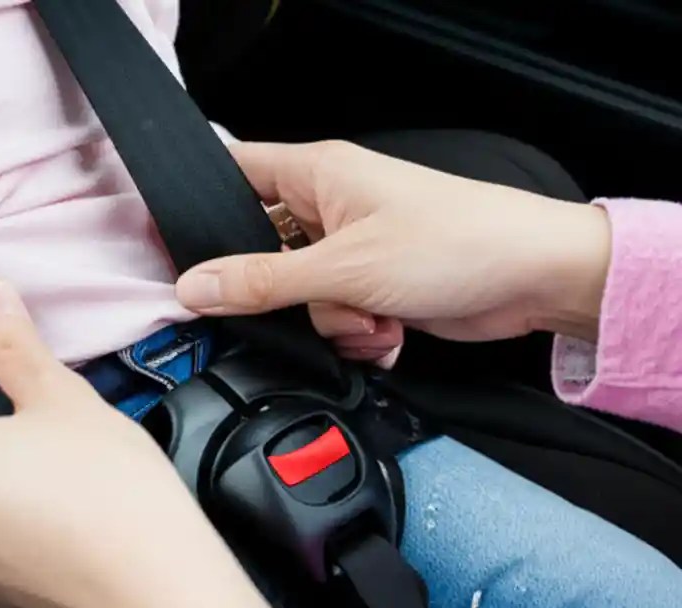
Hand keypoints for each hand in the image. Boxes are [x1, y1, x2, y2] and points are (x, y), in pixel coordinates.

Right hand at [177, 141, 612, 354]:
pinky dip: (357, 335)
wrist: (535, 280)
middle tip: (309, 302)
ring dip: (332, 322)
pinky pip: (335, 319)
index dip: (198, 204)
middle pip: (261, 253)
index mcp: (317, 174)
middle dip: (284, 295)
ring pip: (300, 298)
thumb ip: (260, 282)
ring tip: (373, 318)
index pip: (233, 172)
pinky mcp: (375, 287)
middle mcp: (331, 207)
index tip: (173, 245)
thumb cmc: (455, 243)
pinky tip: (389, 333)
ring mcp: (353, 249)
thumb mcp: (342, 268)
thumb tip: (193, 287)